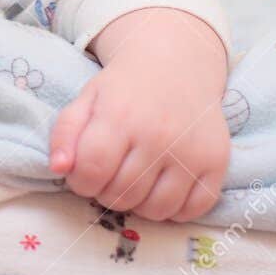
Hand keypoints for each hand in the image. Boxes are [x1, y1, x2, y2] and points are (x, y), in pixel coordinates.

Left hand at [48, 7, 229, 222]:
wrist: (177, 64)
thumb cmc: (125, 88)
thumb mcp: (87, 99)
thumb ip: (65, 133)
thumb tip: (59, 168)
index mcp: (120, 115)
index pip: (92, 171)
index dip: (81, 182)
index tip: (84, 174)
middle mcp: (158, 134)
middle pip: (121, 195)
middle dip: (107, 193)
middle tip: (110, 174)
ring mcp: (191, 150)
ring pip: (155, 209)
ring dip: (138, 205)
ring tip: (134, 181)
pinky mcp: (217, 162)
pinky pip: (193, 210)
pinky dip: (174, 210)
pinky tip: (163, 188)